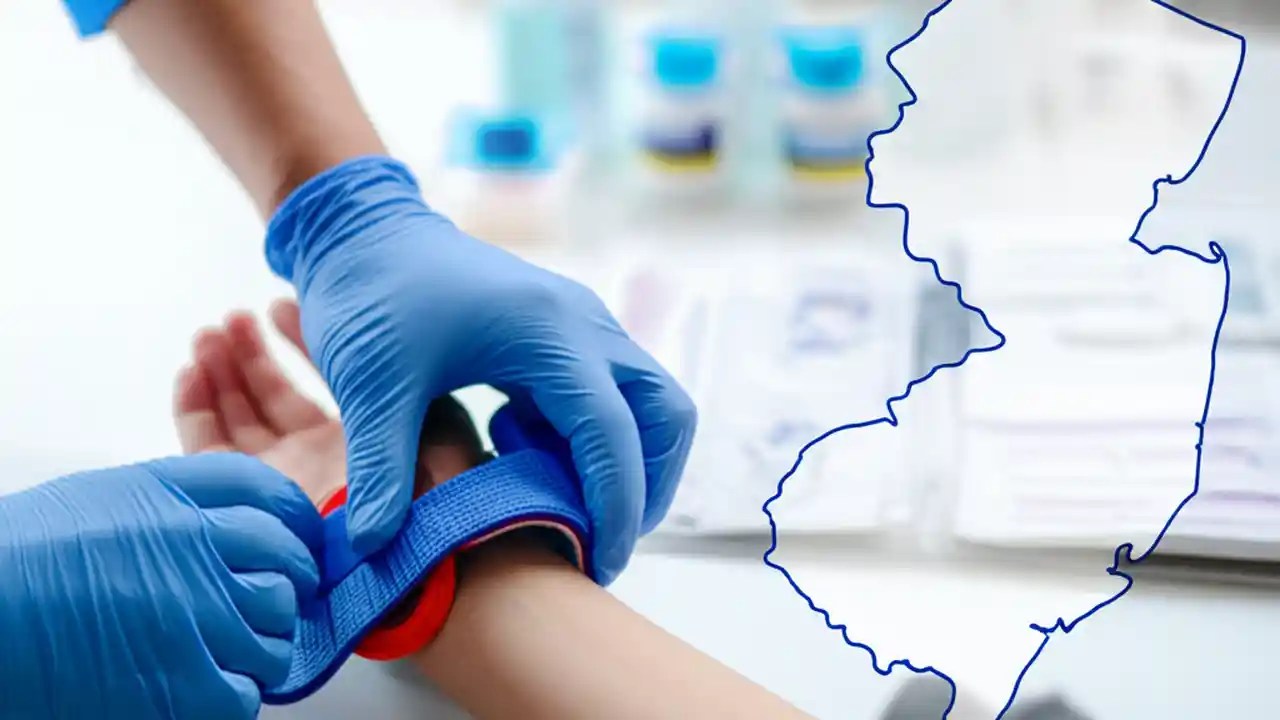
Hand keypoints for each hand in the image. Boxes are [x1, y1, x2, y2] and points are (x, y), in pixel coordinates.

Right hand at [0, 454, 321, 718]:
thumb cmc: (17, 562)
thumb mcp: (99, 501)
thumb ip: (170, 506)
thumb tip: (220, 524)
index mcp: (171, 501)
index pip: (266, 494)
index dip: (293, 517)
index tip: (297, 537)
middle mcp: (196, 553)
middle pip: (286, 563)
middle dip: (288, 583)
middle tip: (276, 601)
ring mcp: (197, 620)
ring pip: (276, 634)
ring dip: (262, 645)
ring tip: (230, 651)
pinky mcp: (185, 690)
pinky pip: (246, 692)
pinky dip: (234, 694)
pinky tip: (205, 686)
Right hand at [174, 301, 481, 504]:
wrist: (424, 563)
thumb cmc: (443, 491)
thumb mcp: (432, 421)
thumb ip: (397, 383)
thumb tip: (368, 341)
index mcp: (365, 435)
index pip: (325, 377)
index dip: (302, 338)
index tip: (280, 302)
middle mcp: (321, 459)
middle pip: (271, 396)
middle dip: (247, 352)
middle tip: (231, 316)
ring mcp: (282, 482)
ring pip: (236, 418)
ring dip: (217, 372)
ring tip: (208, 333)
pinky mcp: (249, 505)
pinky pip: (209, 454)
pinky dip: (194, 410)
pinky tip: (191, 371)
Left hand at [265, 156, 697, 582]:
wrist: (364, 228)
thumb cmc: (369, 294)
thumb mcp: (370, 383)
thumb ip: (381, 466)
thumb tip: (379, 546)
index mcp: (549, 334)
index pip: (612, 431)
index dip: (615, 504)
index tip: (599, 563)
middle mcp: (585, 326)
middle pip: (666, 413)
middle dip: (648, 484)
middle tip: (601, 539)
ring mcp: (583, 326)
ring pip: (649, 404)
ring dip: (624, 462)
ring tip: (556, 500)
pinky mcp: (568, 334)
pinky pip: (612, 396)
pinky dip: (592, 439)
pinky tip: (522, 453)